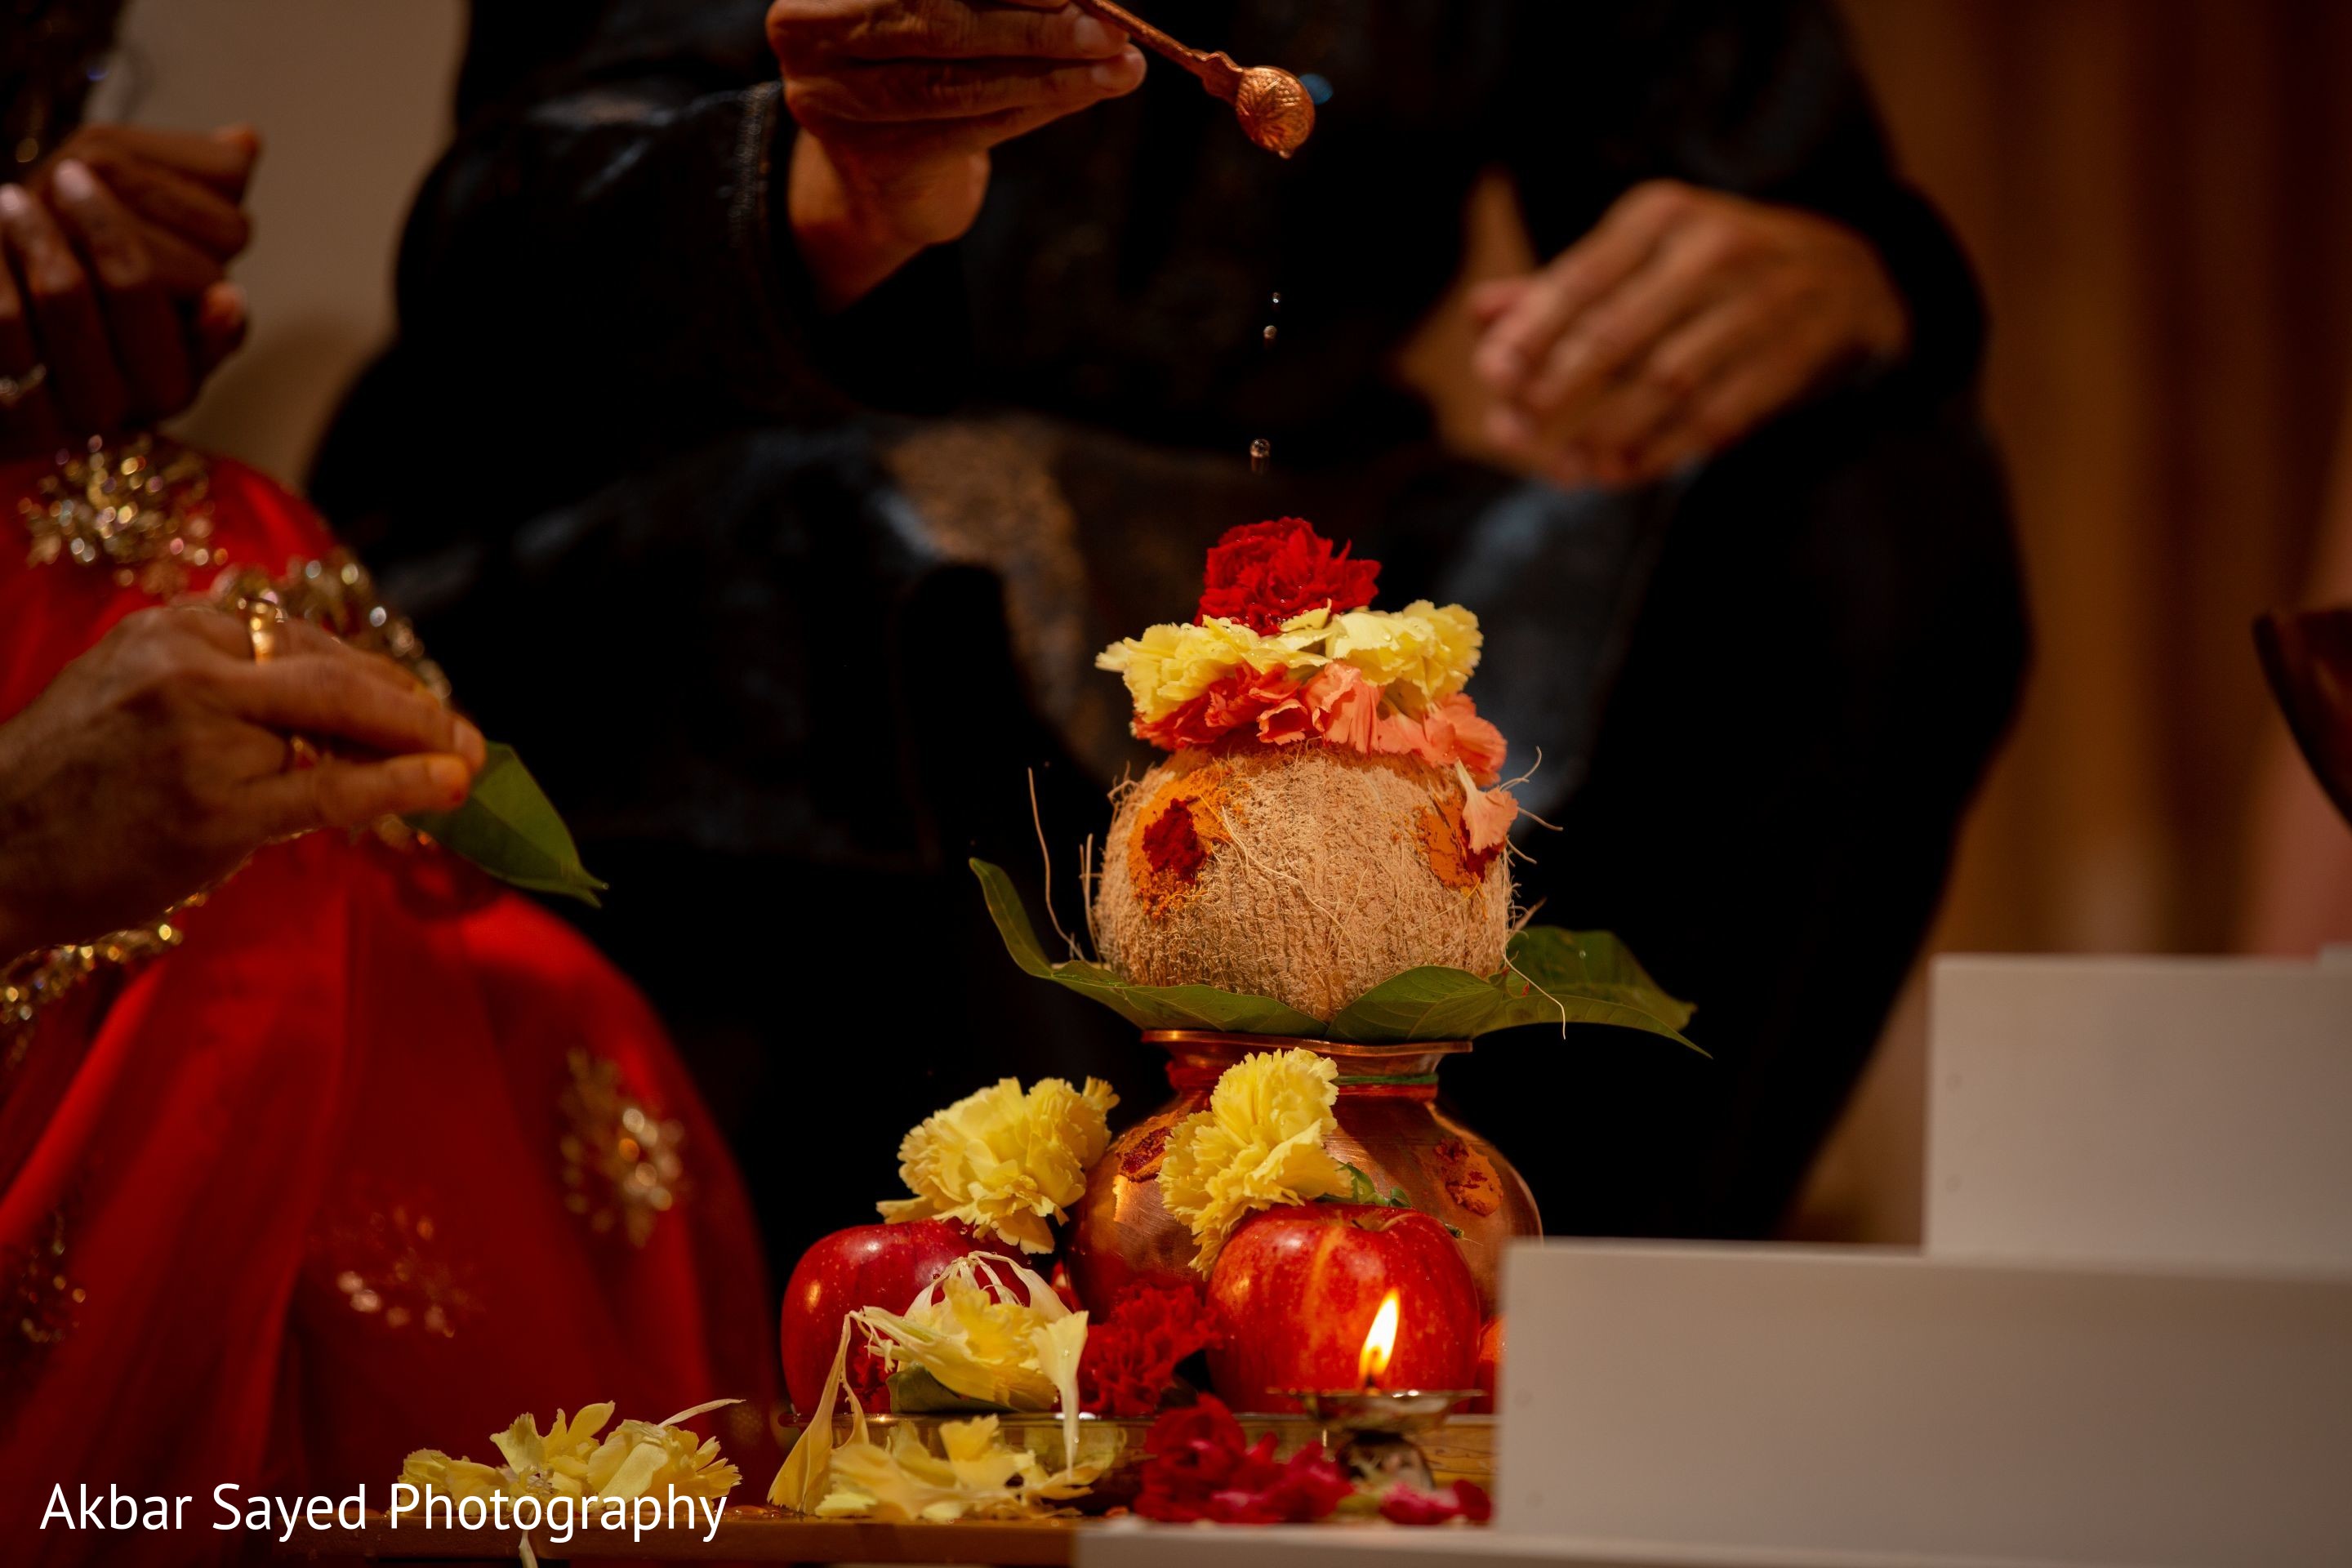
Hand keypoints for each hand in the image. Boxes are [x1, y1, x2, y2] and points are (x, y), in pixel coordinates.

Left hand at [0, 126, 257, 457]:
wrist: (7, 356)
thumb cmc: (85, 294)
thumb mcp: (155, 259)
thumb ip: (205, 203)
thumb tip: (245, 139)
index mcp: (197, 363)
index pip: (213, 293)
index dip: (185, 231)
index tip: (143, 181)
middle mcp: (152, 396)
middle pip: (139, 284)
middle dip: (103, 219)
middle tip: (71, 172)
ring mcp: (84, 409)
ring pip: (71, 296)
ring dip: (39, 233)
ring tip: (14, 196)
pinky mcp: (20, 416)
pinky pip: (9, 323)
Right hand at [0, 608, 485, 955]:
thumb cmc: (75, 779)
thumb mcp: (143, 695)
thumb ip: (235, 687)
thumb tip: (350, 707)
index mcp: (178, 631)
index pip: (308, 643)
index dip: (377, 679)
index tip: (422, 706)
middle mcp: (194, 669)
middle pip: (339, 676)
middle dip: (415, 708)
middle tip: (468, 738)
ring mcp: (205, 736)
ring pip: (343, 731)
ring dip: (414, 751)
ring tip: (465, 766)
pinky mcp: (216, 807)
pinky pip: (331, 790)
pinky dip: (400, 787)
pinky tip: (447, 786)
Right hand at [768, 0, 1144, 307]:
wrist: (882, 179)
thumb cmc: (920, 65)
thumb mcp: (939, 12)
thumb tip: (1084, 0)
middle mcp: (810, 38)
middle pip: (936, 21)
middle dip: (1033, 25)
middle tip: (1109, 30)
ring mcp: (836, 105)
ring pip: (958, 81)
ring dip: (1049, 73)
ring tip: (1117, 67)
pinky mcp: (876, 161)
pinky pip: (972, 129)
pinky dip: (1036, 108)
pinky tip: (1085, 93)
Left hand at [1471, 181, 1909, 489]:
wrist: (1846, 272)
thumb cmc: (1711, 266)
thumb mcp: (1642, 254)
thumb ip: (1560, 286)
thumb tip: (1481, 314)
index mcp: (1664, 215)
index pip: (1583, 276)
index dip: (1532, 330)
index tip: (1491, 375)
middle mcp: (1715, 249)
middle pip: (1618, 331)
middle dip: (1556, 389)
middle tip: (1511, 432)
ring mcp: (1762, 303)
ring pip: (1666, 381)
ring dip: (1605, 433)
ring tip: (1559, 468)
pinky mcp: (1793, 355)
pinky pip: (1717, 416)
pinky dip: (1661, 451)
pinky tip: (1617, 472)